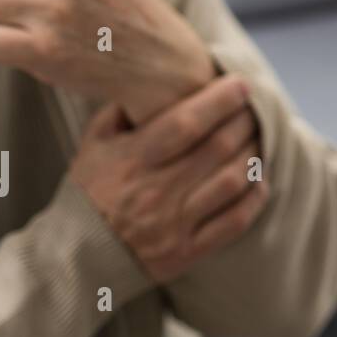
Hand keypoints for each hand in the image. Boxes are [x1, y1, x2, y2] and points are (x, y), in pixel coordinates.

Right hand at [69, 75, 268, 282]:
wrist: (77, 258)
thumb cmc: (90, 193)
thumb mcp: (94, 145)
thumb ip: (122, 111)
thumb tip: (157, 78)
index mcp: (132, 160)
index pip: (185, 123)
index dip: (219, 101)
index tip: (240, 84)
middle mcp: (155, 191)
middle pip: (217, 148)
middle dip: (244, 122)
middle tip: (256, 107)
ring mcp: (173, 224)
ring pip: (230, 182)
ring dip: (253, 155)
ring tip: (259, 139)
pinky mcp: (187, 252)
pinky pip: (234, 222)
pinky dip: (254, 198)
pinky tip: (259, 179)